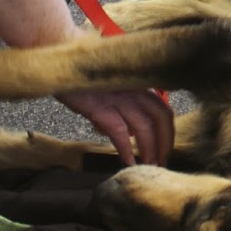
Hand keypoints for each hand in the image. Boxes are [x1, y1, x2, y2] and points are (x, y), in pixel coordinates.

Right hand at [56, 87, 173, 166]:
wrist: (62, 64)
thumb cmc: (87, 77)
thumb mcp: (113, 87)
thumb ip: (127, 105)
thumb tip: (133, 132)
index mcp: (139, 84)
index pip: (163, 109)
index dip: (168, 131)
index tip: (166, 149)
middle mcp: (133, 89)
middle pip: (160, 118)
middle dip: (164, 143)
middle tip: (162, 162)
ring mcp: (117, 97)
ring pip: (144, 126)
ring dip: (149, 149)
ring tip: (149, 166)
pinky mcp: (99, 107)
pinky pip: (119, 131)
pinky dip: (125, 150)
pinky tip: (128, 162)